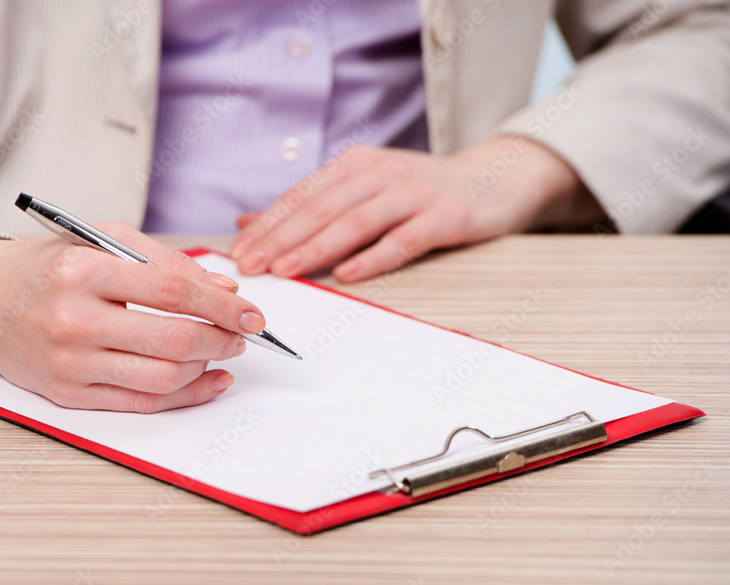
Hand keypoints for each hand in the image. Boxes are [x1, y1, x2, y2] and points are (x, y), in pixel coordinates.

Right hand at [0, 224, 266, 412]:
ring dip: (207, 368)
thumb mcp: (99, 239)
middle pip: (173, 339)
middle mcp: (73, 320)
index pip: (171, 290)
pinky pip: (140, 403)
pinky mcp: (66, 395)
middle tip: (242, 336)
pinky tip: (207, 382)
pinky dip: (184, 396)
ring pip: (162, 377)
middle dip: (222, 340)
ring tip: (222, 353)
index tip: (253, 314)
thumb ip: (165, 261)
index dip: (221, 305)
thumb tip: (226, 292)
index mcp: (82, 270)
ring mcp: (69, 363)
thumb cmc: (44, 266)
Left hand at [229, 136, 601, 281]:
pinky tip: (348, 274)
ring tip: (287, 270)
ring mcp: (413, 193)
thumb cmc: (418, 190)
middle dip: (281, 238)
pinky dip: (374, 257)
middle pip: (321, 208)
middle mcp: (379, 173)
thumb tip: (247, 221)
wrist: (492, 179)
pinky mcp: (444, 217)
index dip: (267, 225)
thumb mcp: (360, 188)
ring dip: (317, 247)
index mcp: (353, 165)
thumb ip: (308, 205)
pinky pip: (404, 240)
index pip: (301, 196)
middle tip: (252, 265)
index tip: (237, 252)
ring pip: (356, 222)